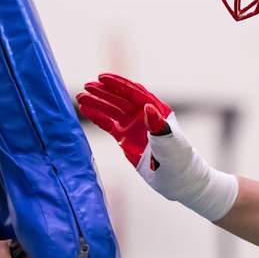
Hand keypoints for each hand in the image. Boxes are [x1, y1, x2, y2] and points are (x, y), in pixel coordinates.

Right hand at [77, 73, 236, 221]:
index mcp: (157, 110)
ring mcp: (134, 126)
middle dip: (103, 92)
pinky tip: (85, 109)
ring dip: (96, 103)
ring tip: (79, 96)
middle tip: (86, 86)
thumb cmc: (179, 160)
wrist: (178, 180)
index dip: (118, 84)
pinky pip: (108, 124)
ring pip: (111, 110)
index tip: (102, 77)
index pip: (135, 93)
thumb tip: (147, 107)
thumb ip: (159, 126)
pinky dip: (97, 117)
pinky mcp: (125, 138)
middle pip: (119, 99)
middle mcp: (144, 115)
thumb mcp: (171, 144)